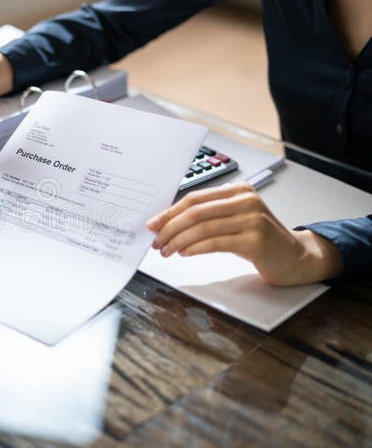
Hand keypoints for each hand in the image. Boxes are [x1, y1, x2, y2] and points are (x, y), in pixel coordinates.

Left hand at [146, 182, 342, 285]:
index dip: (169, 212)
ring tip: (167, 250)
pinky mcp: (255, 240)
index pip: (194, 198)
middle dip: (170, 228)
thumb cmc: (260, 239)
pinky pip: (215, 243)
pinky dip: (195, 248)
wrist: (295, 257)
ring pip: (202, 228)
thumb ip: (207, 217)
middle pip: (195, 212)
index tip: (153, 224)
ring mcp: (252, 219)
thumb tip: (168, 223)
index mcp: (238, 190)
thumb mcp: (234, 220)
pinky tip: (185, 253)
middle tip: (157, 241)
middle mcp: (246, 201)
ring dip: (178, 241)